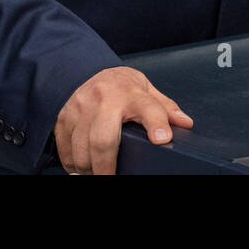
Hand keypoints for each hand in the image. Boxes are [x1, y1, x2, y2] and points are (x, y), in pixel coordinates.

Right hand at [54, 66, 192, 174]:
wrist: (84, 70)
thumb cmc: (119, 85)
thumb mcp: (145, 89)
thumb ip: (164, 107)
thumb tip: (185, 123)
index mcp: (131, 92)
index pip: (148, 107)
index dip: (156, 124)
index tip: (162, 139)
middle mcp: (104, 99)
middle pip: (103, 140)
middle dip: (107, 167)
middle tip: (112, 178)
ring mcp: (80, 108)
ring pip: (81, 149)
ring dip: (89, 169)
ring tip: (98, 172)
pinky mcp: (63, 117)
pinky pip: (65, 149)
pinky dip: (73, 164)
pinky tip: (83, 167)